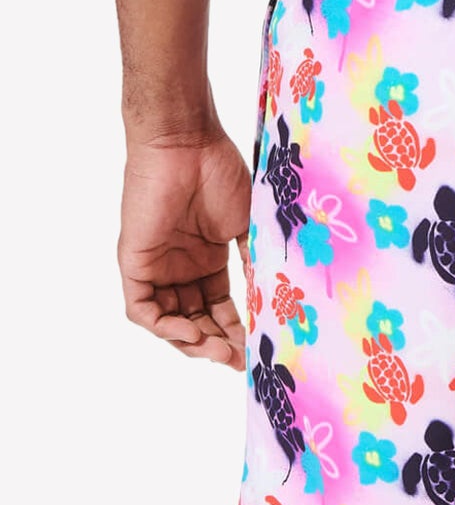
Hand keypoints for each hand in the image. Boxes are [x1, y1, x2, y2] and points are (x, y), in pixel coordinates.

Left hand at [119, 128, 251, 368]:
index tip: (256, 349)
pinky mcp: (135, 264)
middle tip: (239, 360)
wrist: (186, 145)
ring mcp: (157, 267)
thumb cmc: (218, 172)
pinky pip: (143, 310)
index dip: (236, 329)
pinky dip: (165, 326)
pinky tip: (191, 332)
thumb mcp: (245, 224)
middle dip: (217, 343)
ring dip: (193, 341)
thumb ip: (253, 260)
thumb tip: (270, 297)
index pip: (219, 306)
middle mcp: (180, 267)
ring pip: (169, 321)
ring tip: (220, 350)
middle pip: (196, 319)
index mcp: (207, 258)